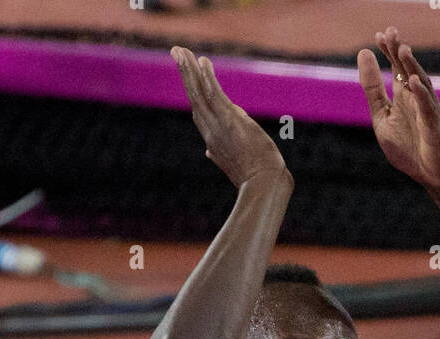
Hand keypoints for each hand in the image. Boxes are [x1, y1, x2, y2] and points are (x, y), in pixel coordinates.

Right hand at [171, 47, 289, 188]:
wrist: (264, 186)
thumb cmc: (255, 177)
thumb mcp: (234, 163)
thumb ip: (219, 154)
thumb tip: (208, 152)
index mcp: (213, 140)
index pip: (199, 110)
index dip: (193, 89)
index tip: (189, 70)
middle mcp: (211, 132)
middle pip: (194, 97)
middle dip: (185, 74)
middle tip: (176, 51)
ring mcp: (219, 127)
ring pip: (199, 94)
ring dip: (189, 71)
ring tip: (181, 51)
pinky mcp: (230, 122)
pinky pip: (215, 96)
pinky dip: (207, 79)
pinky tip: (202, 62)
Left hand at [358, 29, 439, 192]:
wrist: (432, 175)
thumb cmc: (409, 148)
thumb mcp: (382, 118)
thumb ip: (373, 90)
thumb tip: (363, 55)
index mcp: (403, 97)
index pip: (396, 68)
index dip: (388, 52)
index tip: (378, 36)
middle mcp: (417, 99)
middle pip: (408, 70)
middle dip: (399, 52)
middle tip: (390, 33)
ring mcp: (428, 111)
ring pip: (420, 84)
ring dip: (411, 66)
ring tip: (402, 50)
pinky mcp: (434, 126)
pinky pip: (428, 108)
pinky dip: (421, 95)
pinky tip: (413, 82)